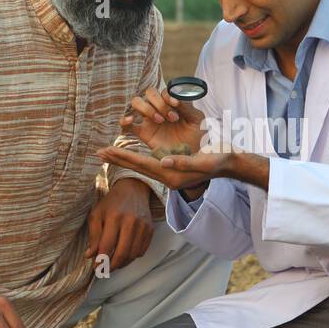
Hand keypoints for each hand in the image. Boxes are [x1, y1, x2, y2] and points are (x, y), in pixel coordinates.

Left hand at [86, 179, 153, 270]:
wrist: (133, 189)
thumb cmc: (112, 202)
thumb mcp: (97, 214)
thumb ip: (93, 235)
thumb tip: (90, 255)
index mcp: (114, 217)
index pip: (107, 245)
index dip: (101, 260)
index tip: (96, 267)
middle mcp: (131, 222)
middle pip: (122, 253)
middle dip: (112, 266)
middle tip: (105, 270)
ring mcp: (143, 226)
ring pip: (133, 254)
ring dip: (122, 264)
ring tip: (113, 264)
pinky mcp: (150, 229)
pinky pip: (142, 251)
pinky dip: (132, 257)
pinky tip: (125, 255)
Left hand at [97, 146, 259, 192]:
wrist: (230, 163)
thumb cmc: (219, 159)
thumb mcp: (203, 160)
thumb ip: (183, 162)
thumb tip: (164, 161)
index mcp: (172, 175)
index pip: (142, 164)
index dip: (123, 156)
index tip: (105, 151)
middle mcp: (168, 177)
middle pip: (137, 166)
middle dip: (118, 158)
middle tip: (98, 152)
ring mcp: (170, 175)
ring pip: (142, 166)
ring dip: (124, 159)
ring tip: (108, 153)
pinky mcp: (172, 171)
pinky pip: (150, 166)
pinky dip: (137, 160)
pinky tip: (130, 156)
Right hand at [119, 88, 205, 157]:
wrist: (192, 156)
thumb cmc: (196, 136)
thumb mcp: (197, 120)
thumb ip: (188, 107)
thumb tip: (176, 97)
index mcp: (172, 103)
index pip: (164, 91)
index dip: (168, 95)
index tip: (175, 104)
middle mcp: (159, 108)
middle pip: (149, 93)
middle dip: (159, 103)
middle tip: (171, 118)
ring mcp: (149, 120)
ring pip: (137, 102)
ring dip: (146, 108)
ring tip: (159, 121)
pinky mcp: (142, 132)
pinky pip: (127, 124)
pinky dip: (124, 120)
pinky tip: (130, 120)